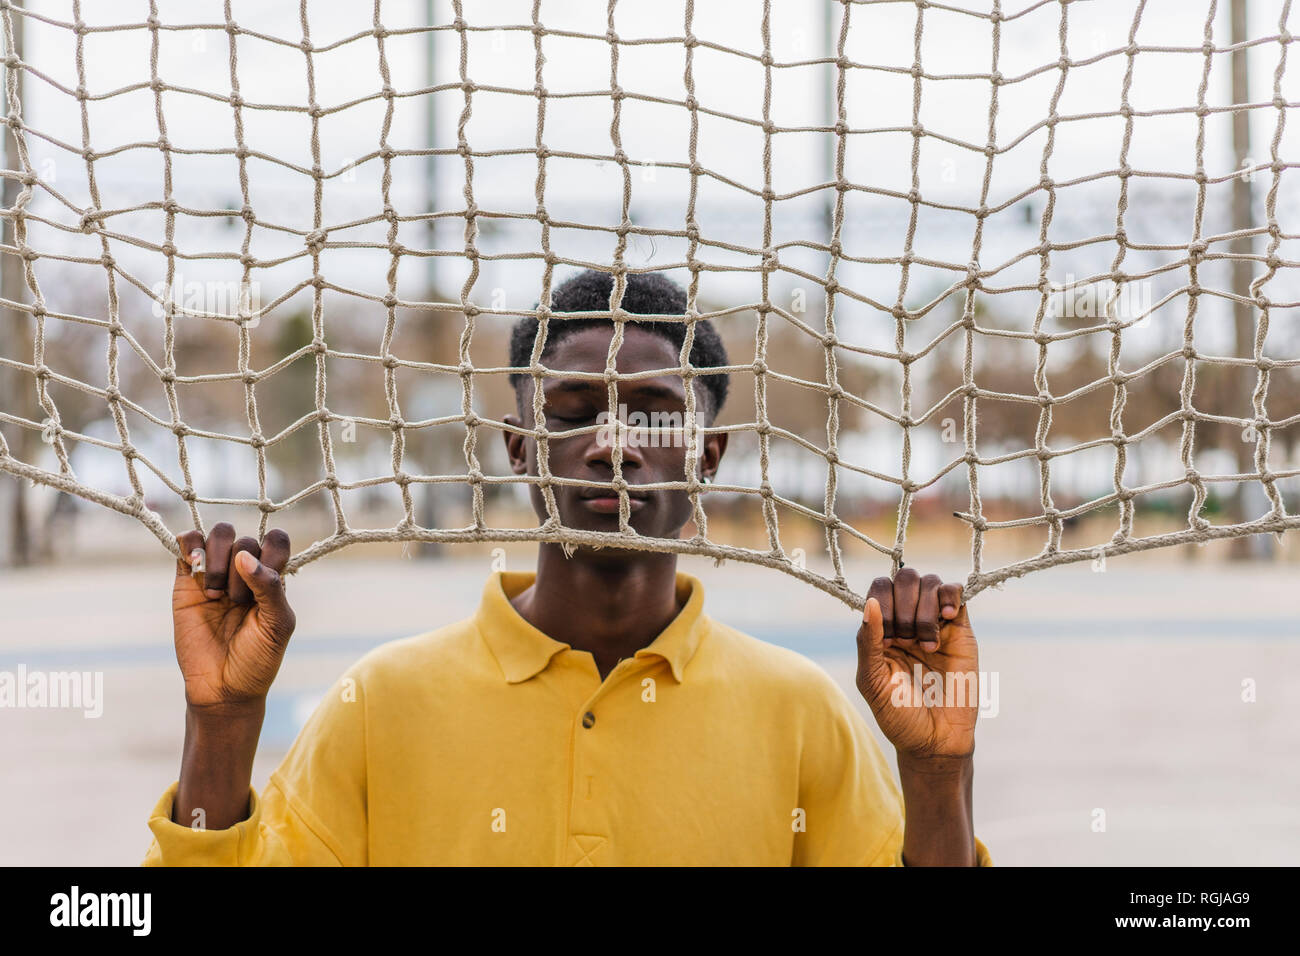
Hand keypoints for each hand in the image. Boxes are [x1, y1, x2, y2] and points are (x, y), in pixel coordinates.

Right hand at [172, 524, 295, 710]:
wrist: (222, 688)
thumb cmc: (258, 658)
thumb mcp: (278, 625)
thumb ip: (269, 587)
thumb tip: (244, 556)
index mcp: (272, 579)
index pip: (276, 541)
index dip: (271, 549)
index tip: (264, 577)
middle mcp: (246, 572)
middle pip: (245, 540)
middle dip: (241, 570)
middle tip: (238, 602)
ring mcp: (215, 573)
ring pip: (219, 535)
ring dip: (218, 559)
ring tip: (215, 594)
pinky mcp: (186, 580)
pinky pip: (187, 542)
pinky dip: (190, 544)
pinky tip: (194, 564)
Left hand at [854, 567, 977, 759]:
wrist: (936, 740)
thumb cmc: (899, 715)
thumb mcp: (873, 681)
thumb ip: (868, 642)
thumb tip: (870, 603)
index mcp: (880, 629)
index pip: (879, 588)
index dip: (883, 600)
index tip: (888, 635)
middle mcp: (906, 620)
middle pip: (905, 579)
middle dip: (904, 604)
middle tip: (907, 639)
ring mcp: (934, 623)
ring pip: (930, 583)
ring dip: (925, 608)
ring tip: (928, 644)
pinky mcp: (960, 630)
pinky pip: (955, 593)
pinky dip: (949, 596)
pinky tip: (945, 619)